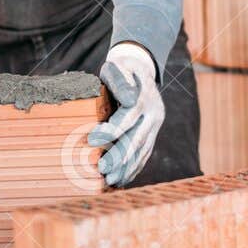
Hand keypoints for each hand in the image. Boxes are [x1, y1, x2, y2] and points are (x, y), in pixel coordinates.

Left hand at [88, 42, 164, 186]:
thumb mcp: (117, 66)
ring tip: (110, 181)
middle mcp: (154, 112)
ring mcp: (156, 125)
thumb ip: (119, 79)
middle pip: (137, 137)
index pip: (129, 114)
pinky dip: (134, 168)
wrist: (140, 71)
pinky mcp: (153, 134)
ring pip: (142, 150)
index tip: (92, 140)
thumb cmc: (121, 70)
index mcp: (144, 95)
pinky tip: (122, 180)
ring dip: (127, 167)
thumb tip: (128, 99)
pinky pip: (145, 153)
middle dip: (119, 155)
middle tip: (102, 169)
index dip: (112, 129)